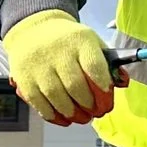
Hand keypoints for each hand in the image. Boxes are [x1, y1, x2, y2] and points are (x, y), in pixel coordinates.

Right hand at [6, 9, 118, 124]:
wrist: (33, 28)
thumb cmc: (69, 40)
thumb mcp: (92, 42)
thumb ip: (109, 63)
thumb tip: (122, 82)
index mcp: (80, 41)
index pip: (95, 67)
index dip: (103, 89)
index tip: (107, 101)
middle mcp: (58, 51)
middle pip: (75, 86)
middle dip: (89, 105)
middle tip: (96, 112)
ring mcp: (39, 65)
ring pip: (57, 97)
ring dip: (72, 113)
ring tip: (82, 117)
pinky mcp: (24, 77)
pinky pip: (38, 102)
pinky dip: (53, 115)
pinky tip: (64, 118)